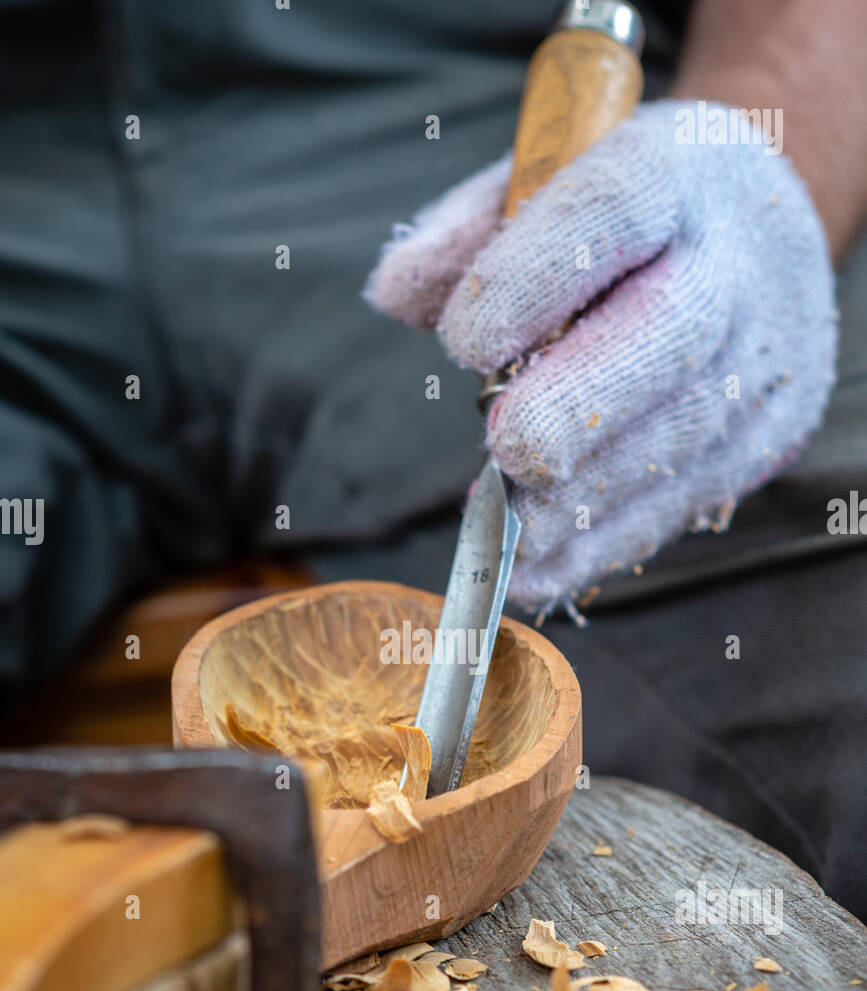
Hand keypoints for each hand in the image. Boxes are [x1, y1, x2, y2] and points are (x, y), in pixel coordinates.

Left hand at [364, 100, 836, 612]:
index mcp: (675, 170)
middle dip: (580, 407)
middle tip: (506, 456)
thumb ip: (467, 232)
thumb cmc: (626, 220)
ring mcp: (765, 356)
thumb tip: (393, 292)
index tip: (466, 343)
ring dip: (587, 499)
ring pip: (684, 434)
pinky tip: (537, 569)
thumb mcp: (547, 184)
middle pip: (673, 332)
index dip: (537, 277)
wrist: (761, 233)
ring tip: (509, 536)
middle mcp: (737, 263)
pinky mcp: (771, 433)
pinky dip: (604, 544)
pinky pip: (687, 498)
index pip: (614, 205)